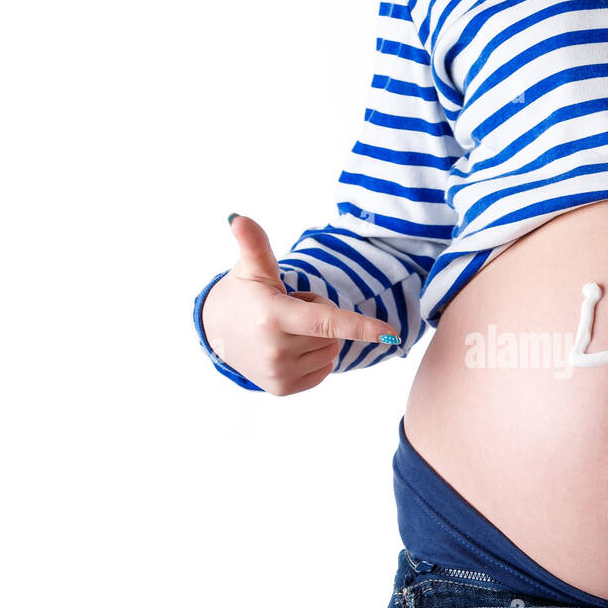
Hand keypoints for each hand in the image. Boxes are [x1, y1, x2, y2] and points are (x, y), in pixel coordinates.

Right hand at [202, 214, 399, 394]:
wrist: (215, 334)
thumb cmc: (242, 295)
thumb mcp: (250, 268)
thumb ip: (254, 243)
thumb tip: (239, 218)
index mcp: (273, 317)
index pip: (326, 322)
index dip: (361, 326)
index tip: (392, 334)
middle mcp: (276, 351)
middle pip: (333, 332)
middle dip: (318, 316)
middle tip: (288, 309)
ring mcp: (279, 374)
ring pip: (330, 351)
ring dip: (317, 338)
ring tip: (284, 328)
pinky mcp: (282, 389)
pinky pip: (324, 368)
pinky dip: (314, 356)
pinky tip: (287, 347)